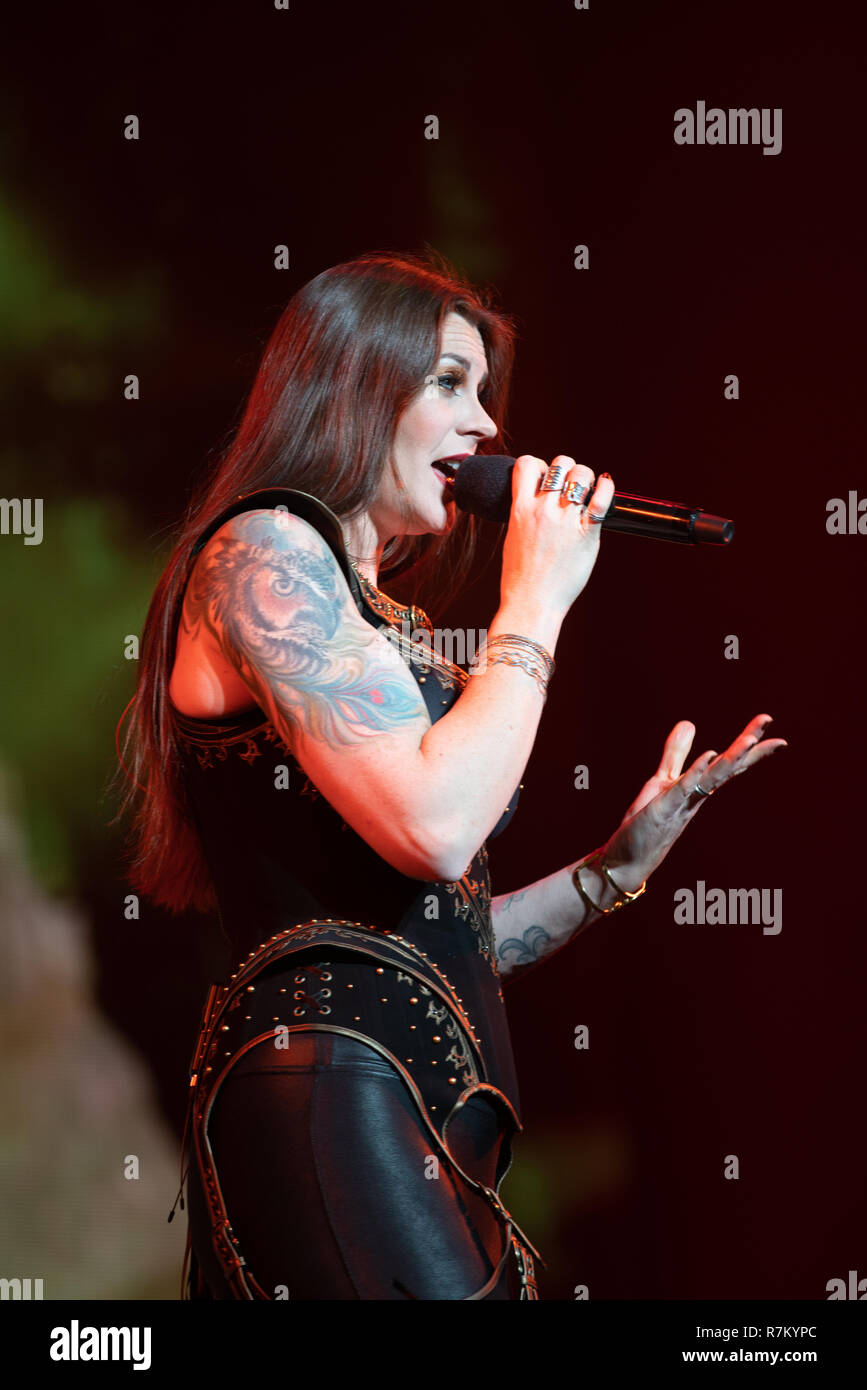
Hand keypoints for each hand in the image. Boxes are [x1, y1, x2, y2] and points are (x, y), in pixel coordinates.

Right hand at [500, 456, 614, 617]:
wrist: (532, 603)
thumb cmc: (521, 578)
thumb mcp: (513, 538)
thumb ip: (525, 515)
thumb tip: (537, 503)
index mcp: (520, 509)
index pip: (526, 464)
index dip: (538, 466)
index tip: (544, 479)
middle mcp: (543, 510)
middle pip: (560, 463)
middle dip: (568, 470)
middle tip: (571, 487)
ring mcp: (566, 520)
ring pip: (581, 474)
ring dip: (586, 478)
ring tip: (587, 492)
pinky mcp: (587, 533)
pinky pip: (602, 498)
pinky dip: (607, 488)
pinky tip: (605, 489)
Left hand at [600, 715, 787, 891]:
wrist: (629, 857)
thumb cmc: (648, 822)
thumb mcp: (664, 780)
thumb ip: (676, 754)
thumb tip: (689, 723)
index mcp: (700, 786)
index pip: (729, 761)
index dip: (749, 742)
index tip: (768, 720)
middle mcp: (698, 795)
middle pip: (728, 767)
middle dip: (748, 744)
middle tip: (767, 719)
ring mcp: (683, 802)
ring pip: (712, 778)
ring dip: (730, 759)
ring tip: (749, 740)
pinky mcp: (664, 809)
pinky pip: (684, 789)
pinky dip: (696, 772)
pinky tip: (708, 757)